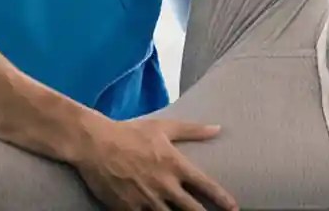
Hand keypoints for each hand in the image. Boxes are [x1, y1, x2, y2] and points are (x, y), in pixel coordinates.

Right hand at [72, 117, 237, 210]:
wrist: (95, 144)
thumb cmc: (130, 133)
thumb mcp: (164, 127)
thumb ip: (192, 130)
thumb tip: (217, 128)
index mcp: (175, 165)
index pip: (206, 185)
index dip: (222, 198)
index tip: (233, 207)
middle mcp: (165, 185)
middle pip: (192, 209)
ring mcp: (147, 199)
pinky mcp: (129, 209)